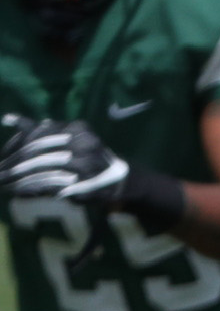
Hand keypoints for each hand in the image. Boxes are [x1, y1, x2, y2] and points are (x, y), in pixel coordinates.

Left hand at [0, 116, 128, 200]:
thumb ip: (37, 130)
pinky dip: (33, 189)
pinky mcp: (85, 185)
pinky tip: (20, 191)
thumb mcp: (64, 138)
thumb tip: (7, 118)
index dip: (15, 144)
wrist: (117, 179)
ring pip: (43, 170)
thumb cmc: (85, 157)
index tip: (2, 157)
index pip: (37, 133)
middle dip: (15, 163)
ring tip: (5, 184)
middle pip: (38, 152)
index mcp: (77, 129)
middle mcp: (84, 143)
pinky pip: (53, 186)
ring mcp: (87, 165)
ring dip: (20, 179)